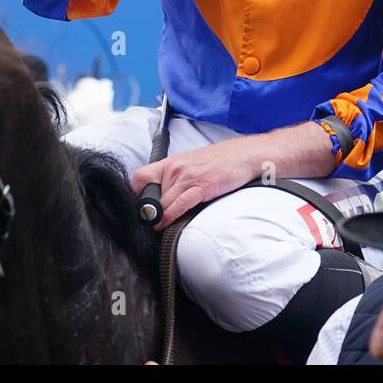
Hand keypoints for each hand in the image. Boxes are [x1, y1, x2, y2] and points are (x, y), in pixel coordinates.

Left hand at [130, 140, 257, 230]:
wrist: (244, 155)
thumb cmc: (219, 161)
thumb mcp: (191, 163)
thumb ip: (176, 177)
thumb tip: (163, 197)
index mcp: (171, 162)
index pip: (140, 177)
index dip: (137, 194)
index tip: (142, 205)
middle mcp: (176, 168)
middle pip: (151, 196)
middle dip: (150, 211)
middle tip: (152, 221)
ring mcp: (188, 177)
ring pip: (163, 203)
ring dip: (158, 219)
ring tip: (158, 227)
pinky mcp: (202, 187)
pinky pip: (179, 205)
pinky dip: (170, 217)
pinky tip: (166, 225)